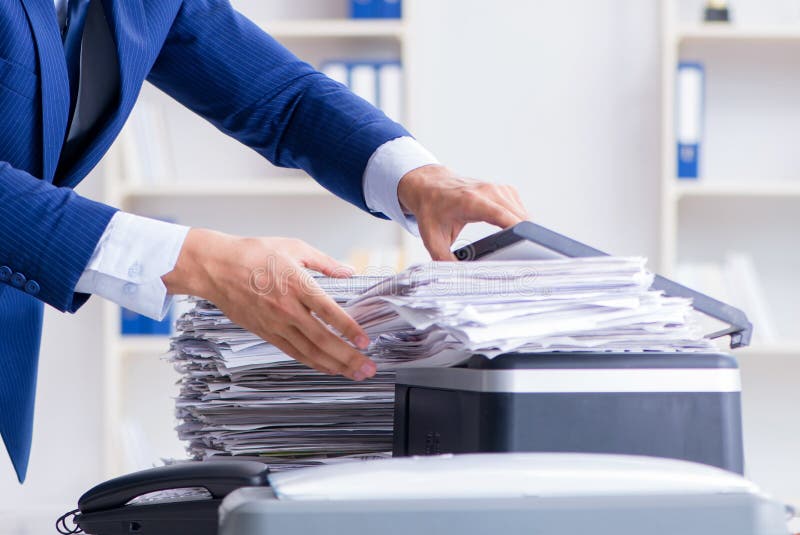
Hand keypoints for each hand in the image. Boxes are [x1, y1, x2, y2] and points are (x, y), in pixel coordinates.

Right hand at [162, 230, 375, 380]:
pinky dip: (312, 362)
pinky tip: (328, 367)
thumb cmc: (253, 253)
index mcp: (297, 285)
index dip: (349, 329)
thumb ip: (324, 262)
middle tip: (368, 368)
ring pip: (309, 351)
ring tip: (355, 373)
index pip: (329, 312)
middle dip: (349, 357)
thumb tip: (348, 271)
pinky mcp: (265, 332)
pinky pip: (293, 352)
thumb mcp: (294, 247)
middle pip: (323, 339)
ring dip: (335, 365)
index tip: (365, 341)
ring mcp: (275, 323)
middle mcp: (287, 308)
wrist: (216, 267)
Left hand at [397, 165, 527, 259]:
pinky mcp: (504, 190)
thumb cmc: (431, 209)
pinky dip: (519, 222)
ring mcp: (498, 189)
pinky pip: (520, 209)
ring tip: (514, 247)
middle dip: (524, 238)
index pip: (503, 216)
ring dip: (523, 231)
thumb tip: (458, 278)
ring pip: (524, 214)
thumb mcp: (433, 239)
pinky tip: (510, 232)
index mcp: (472, 201)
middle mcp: (488, 191)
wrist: (429, 185)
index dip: (518, 231)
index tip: (527, 248)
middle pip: (520, 217)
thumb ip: (445, 260)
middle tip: (520, 259)